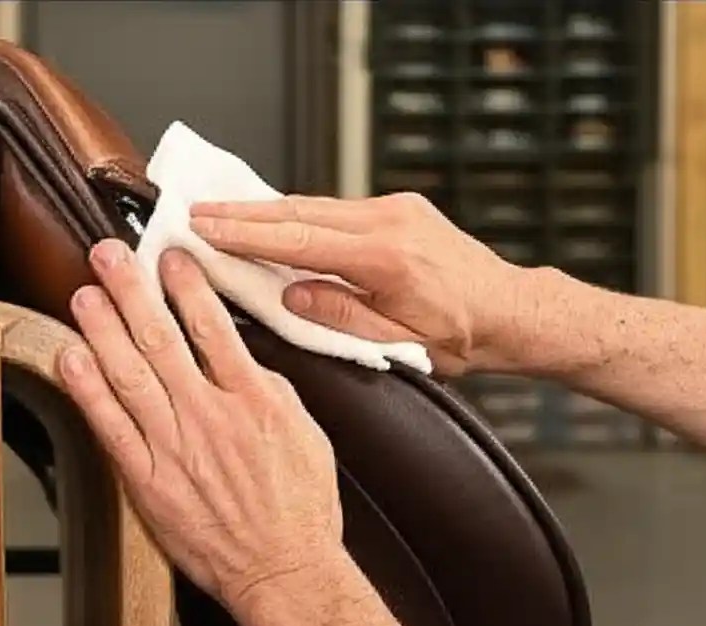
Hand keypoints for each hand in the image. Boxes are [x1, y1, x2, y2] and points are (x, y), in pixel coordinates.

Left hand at [57, 238, 343, 610]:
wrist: (285, 571)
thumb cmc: (301, 511)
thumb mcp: (305, 433)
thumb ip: (269, 390)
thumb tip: (240, 357)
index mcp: (253, 399)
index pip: (212, 326)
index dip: (186, 285)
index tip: (170, 257)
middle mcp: (209, 416)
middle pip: (161, 337)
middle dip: (131, 289)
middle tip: (108, 254)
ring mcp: (174, 448)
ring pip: (129, 373)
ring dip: (103, 327)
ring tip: (85, 293)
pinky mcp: (148, 481)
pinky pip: (111, 427)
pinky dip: (88, 389)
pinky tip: (71, 357)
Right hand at [189, 192, 530, 375]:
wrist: (511, 310)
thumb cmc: (461, 335)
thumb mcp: (397, 342)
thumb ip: (339, 316)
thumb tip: (290, 294)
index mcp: (385, 257)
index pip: (297, 239)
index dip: (244, 232)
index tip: (203, 226)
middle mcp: (389, 221)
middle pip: (298, 211)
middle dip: (241, 211)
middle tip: (194, 210)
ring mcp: (394, 209)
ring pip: (314, 204)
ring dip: (265, 209)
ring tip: (219, 212)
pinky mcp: (398, 208)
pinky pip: (336, 208)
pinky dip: (297, 213)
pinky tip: (270, 217)